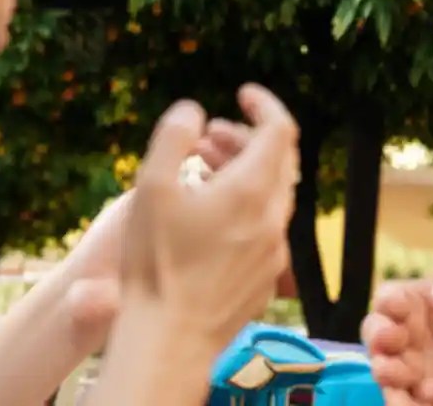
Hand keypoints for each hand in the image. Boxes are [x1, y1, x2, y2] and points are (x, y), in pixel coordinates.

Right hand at [52, 108, 270, 352]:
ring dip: (243, 172)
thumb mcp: (151, 187)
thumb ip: (174, 137)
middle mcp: (274, 218)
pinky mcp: (265, 276)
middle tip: (209, 134)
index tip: (243, 93)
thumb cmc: (156, 264)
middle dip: (246, 137)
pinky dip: (245, 206)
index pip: (281, 129)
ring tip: (201, 169)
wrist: (169, 339)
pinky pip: (264, 227)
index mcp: (252, 190)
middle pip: (278, 160)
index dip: (265, 104)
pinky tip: (209, 214)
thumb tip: (193, 110)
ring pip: (271, 195)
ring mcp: (274, 250)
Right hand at [362, 215, 432, 405]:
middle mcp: (393, 336)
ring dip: (388, 372)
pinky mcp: (411, 396)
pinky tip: (431, 397)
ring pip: (382, 370)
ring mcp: (399, 367)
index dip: (390, 303)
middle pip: (373, 334)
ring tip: (403, 374)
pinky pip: (401, 402)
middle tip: (390, 340)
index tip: (401, 305)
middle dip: (378, 337)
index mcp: (400, 304)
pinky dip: (410, 402)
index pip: (385, 299)